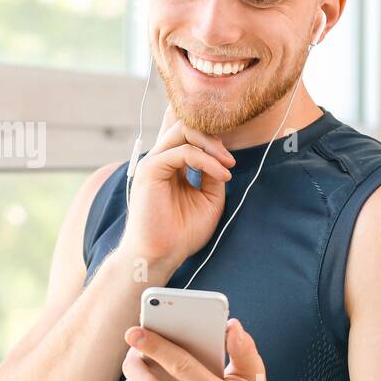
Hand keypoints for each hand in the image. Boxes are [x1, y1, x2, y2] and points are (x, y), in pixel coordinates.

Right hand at [120, 104, 235, 271]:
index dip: (211, 138)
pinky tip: (222, 174)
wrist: (162, 255)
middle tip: (230, 159)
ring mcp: (153, 162)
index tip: (230, 158)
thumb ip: (213, 173)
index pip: (188, 134)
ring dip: (211, 145)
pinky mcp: (150, 170)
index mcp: (171, 165)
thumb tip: (222, 155)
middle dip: (213, 137)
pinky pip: (183, 152)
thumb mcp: (209, 198)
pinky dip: (206, 160)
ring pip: (183, 131)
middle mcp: (160, 159)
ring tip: (228, 164)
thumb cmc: (183, 233)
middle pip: (186, 126)